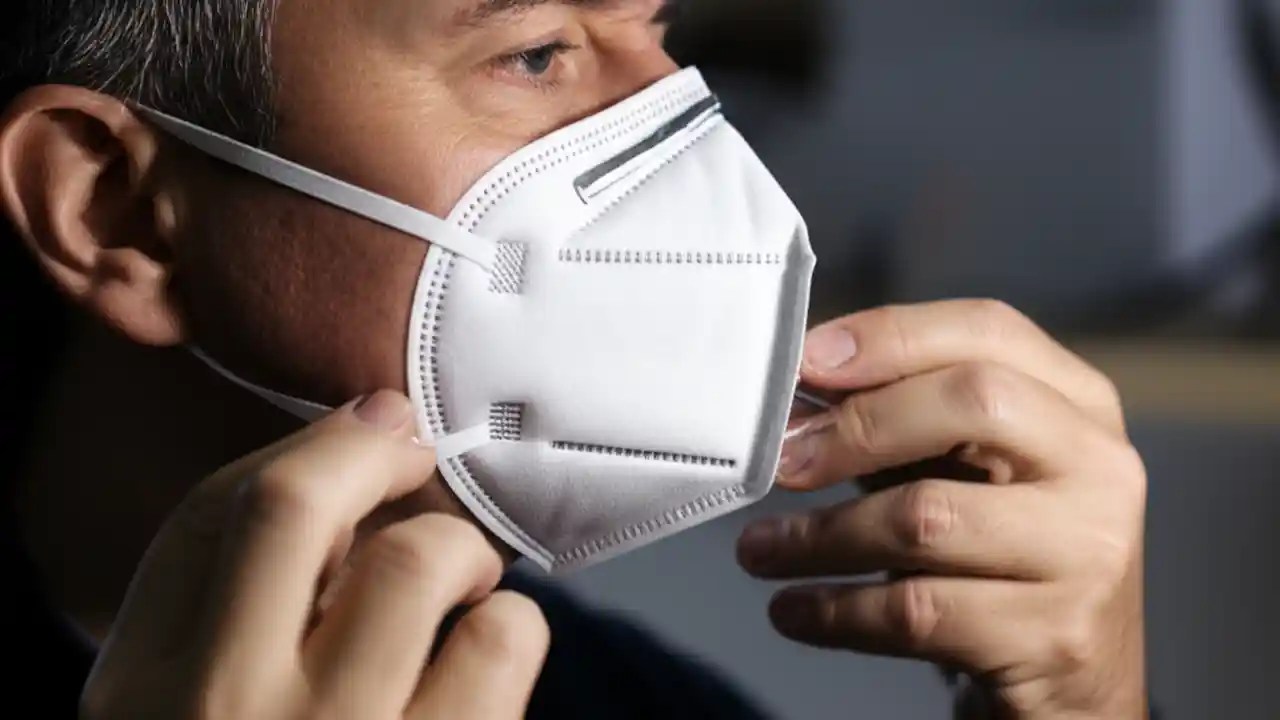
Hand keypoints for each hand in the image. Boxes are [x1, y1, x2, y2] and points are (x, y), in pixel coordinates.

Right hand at [82, 391, 548, 719]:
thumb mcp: (179, 716)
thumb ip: (225, 613)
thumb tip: (349, 473)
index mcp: (145, 697)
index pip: (216, 518)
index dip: (314, 449)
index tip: (372, 432)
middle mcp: (225, 715)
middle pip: (299, 510)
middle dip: (376, 456)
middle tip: (418, 462)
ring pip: (421, 564)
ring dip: (460, 552)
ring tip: (465, 587)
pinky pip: (501, 647)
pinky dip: (509, 628)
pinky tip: (487, 659)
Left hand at [738, 300, 1146, 718]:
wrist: (1079, 689)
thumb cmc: (1001, 557)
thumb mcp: (966, 472)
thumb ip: (898, 423)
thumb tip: (791, 400)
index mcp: (1080, 405)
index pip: (988, 330)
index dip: (889, 335)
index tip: (804, 359)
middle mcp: (1100, 467)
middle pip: (972, 402)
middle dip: (855, 427)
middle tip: (779, 462)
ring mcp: (1087, 554)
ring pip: (926, 518)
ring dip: (818, 536)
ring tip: (759, 551)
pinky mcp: (1053, 637)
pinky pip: (914, 610)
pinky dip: (834, 610)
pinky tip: (793, 610)